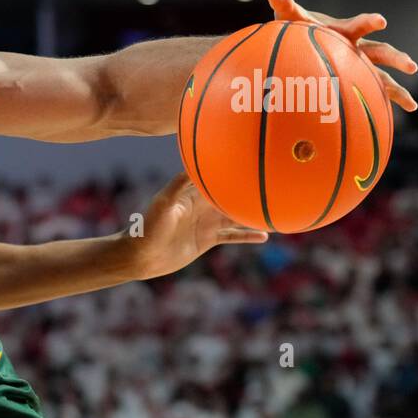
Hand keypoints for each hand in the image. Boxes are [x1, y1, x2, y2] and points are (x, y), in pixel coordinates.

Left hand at [129, 172, 267, 279]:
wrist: (141, 257)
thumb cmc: (148, 227)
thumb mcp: (163, 203)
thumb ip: (179, 184)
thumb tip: (194, 164)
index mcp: (192, 194)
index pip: (216, 179)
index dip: (232, 171)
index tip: (253, 160)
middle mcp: (201, 206)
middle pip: (230, 196)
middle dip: (247, 190)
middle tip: (274, 182)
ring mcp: (206, 223)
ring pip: (235, 215)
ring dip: (252, 213)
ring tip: (276, 208)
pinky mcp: (207, 239)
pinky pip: (232, 235)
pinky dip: (247, 235)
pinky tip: (265, 235)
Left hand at [266, 0, 417, 110]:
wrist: (306, 39)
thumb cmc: (300, 28)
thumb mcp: (292, 17)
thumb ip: (285, 4)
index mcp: (344, 32)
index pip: (359, 25)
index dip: (369, 22)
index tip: (381, 21)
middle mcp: (358, 47)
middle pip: (381, 51)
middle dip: (395, 58)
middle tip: (411, 66)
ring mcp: (360, 64)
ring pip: (383, 76)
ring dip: (397, 89)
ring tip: (412, 104)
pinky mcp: (358, 78)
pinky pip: (375, 91)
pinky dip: (387, 101)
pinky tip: (403, 112)